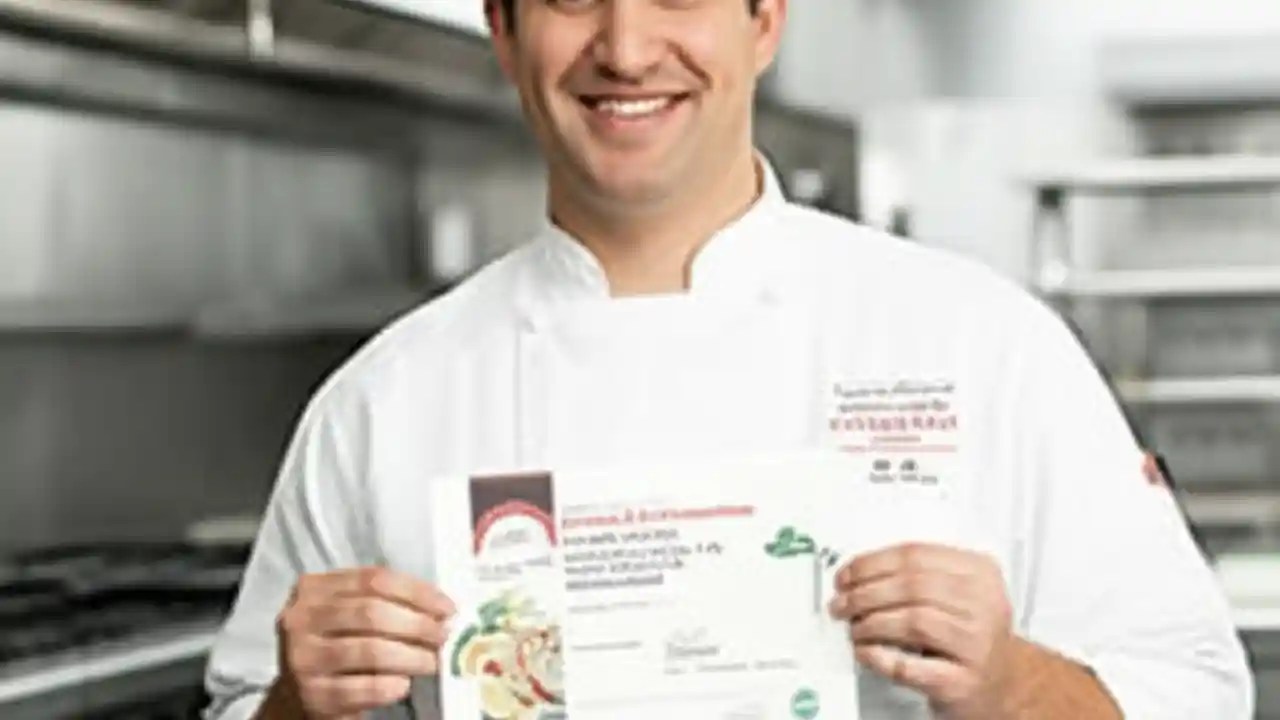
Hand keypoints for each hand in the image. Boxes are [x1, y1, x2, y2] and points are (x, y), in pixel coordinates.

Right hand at [271, 567, 455, 718]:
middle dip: (418, 625)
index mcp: (313, 588)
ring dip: (411, 657)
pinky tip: (403, 685)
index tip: (448, 608)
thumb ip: (383, 601)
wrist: (296, 692)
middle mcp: (301, 618)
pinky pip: (363, 688)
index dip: (418, 592)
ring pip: (370, 651)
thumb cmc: (334, 642)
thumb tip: (441, 610)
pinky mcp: (312, 695)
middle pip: (373, 613)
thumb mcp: (347, 611)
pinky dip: (390, 686)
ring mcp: (303, 658)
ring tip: (431, 663)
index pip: (375, 580)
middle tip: (443, 636)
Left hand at [828, 543, 1015, 719]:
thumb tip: (855, 575)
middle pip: (911, 587)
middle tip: (840, 604)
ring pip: (913, 622)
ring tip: (854, 628)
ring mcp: (977, 644)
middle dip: (865, 594)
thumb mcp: (954, 591)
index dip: (871, 564)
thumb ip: (913, 575)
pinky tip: (866, 652)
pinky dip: (881, 657)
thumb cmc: (967, 632)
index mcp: (979, 572)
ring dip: (871, 623)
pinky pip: (912, 666)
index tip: (845, 576)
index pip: (915, 556)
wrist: (1001, 682)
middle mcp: (984, 605)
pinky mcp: (964, 682)